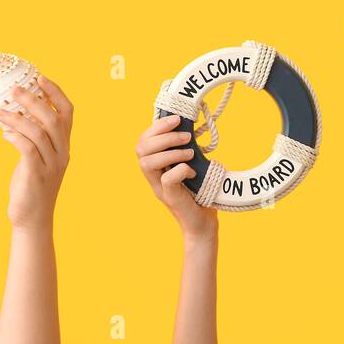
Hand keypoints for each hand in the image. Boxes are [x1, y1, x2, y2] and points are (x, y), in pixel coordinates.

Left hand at [0, 77, 72, 230]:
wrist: (33, 219)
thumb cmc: (31, 187)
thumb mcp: (37, 158)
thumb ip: (33, 139)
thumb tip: (14, 115)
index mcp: (64, 146)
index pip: (68, 113)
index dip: (56, 93)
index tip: (40, 77)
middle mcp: (62, 153)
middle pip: (54, 119)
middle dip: (35, 100)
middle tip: (14, 89)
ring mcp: (51, 165)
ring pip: (39, 133)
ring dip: (18, 118)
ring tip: (0, 110)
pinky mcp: (36, 176)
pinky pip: (27, 150)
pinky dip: (15, 137)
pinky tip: (3, 133)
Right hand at [136, 115, 215, 243]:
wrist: (203, 224)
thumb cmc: (199, 193)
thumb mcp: (191, 166)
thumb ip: (185, 150)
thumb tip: (190, 125)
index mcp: (155, 166)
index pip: (142, 141)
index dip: (156, 127)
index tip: (176, 119)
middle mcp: (153, 177)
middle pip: (140, 149)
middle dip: (163, 136)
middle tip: (186, 136)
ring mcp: (159, 188)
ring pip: (147, 163)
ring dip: (171, 152)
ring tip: (191, 152)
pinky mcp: (171, 198)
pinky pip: (167, 179)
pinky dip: (180, 170)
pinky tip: (192, 171)